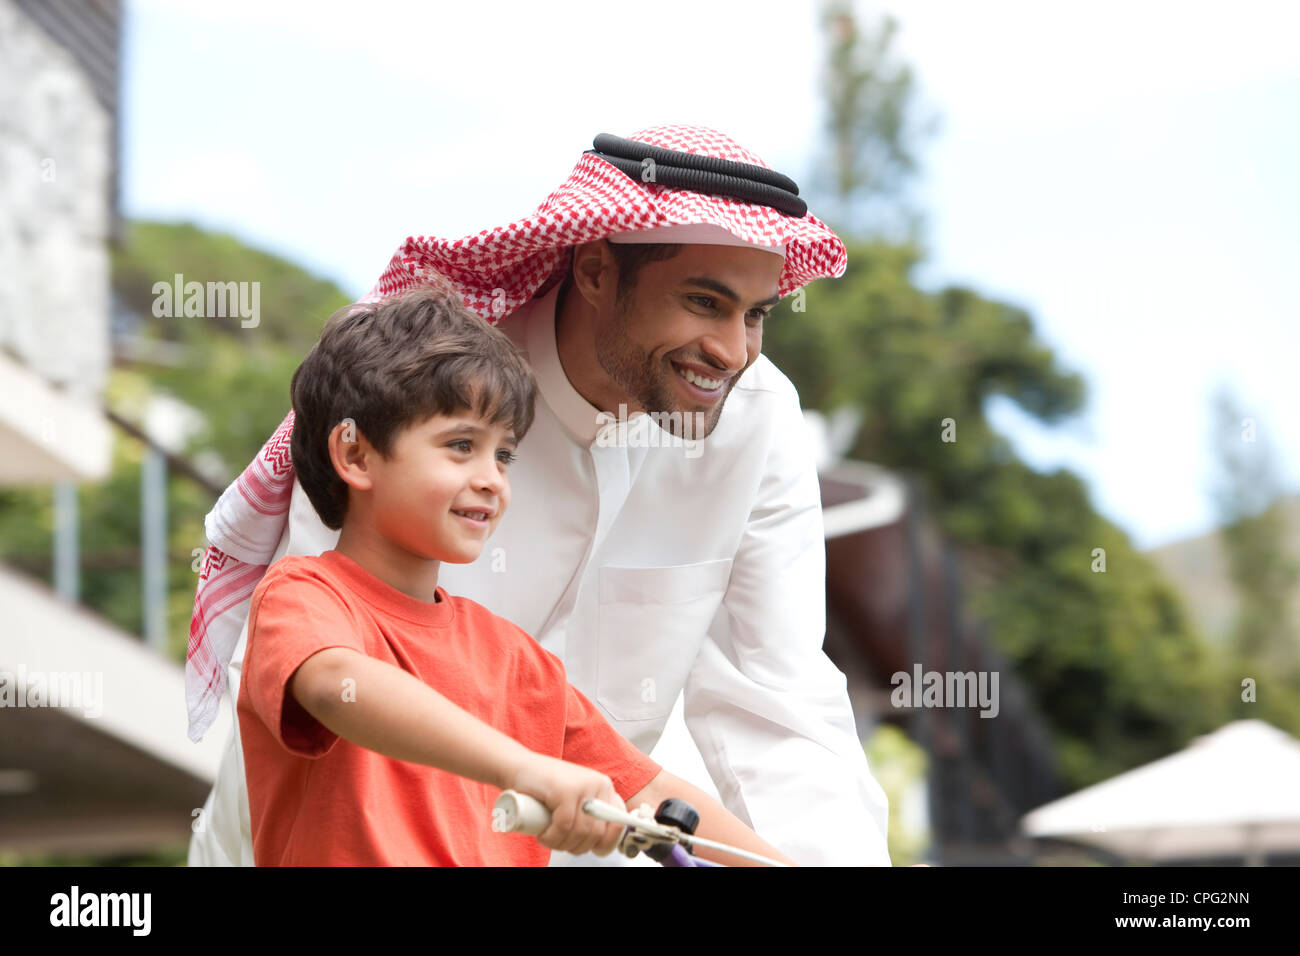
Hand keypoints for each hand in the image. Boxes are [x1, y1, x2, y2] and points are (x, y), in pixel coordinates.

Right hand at [507, 755, 624, 856]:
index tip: (593, 849)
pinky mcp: (564, 790)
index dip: (607, 842)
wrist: (518, 767)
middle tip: (561, 844)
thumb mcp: (574, 798)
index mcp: (603, 787)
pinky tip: (543, 836)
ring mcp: (582, 785)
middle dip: (577, 847)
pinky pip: (564, 826)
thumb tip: (602, 843)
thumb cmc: (544, 788)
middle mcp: (598, 784)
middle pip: (596, 832)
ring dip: (561, 844)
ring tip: (549, 839)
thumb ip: (590, 813)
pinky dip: (552, 838)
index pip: (618, 821)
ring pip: (580, 832)